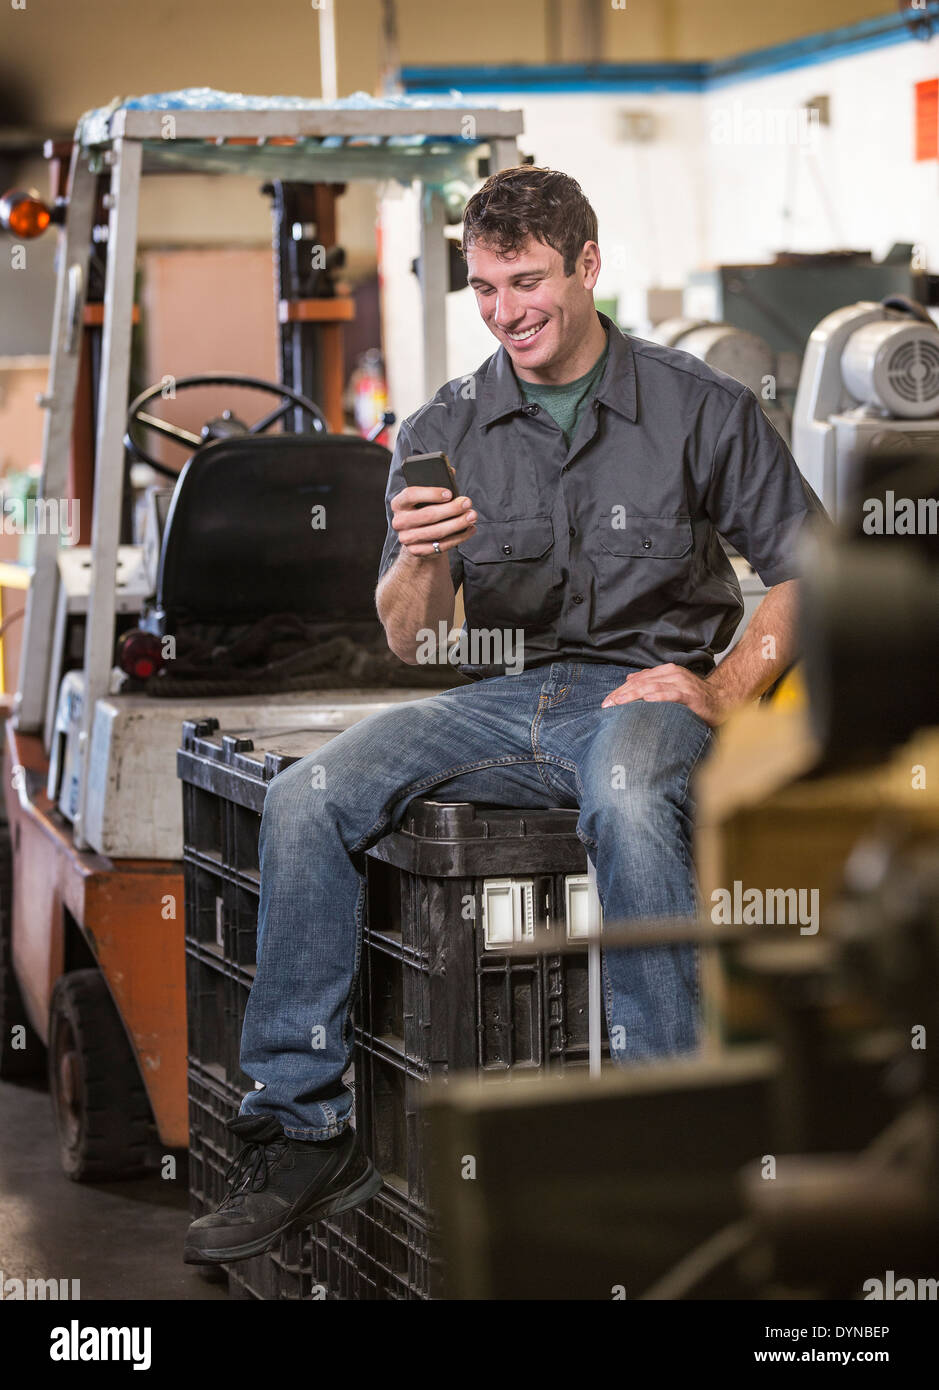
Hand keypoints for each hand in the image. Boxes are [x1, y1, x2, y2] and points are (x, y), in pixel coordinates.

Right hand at [391, 486, 476, 557]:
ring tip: (472, 516)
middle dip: (451, 509)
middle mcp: (399, 521)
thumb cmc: (425, 510)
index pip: (411, 495)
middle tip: (468, 503)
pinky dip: (459, 537)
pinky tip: (470, 529)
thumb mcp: (426, 496)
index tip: (450, 493)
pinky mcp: (418, 551)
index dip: (431, 493)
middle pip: (428, 515)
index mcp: (399, 503)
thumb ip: (436, 483)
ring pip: (436, 532)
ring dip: (458, 524)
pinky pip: (441, 546)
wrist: (418, 538)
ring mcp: (407, 538)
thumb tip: (451, 471)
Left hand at [600, 663, 731, 726]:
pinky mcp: (690, 695)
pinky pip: (672, 694)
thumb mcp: (670, 687)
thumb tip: (630, 678)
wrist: (723, 700)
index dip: (620, 690)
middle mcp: (672, 674)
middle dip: (622, 693)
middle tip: (607, 704)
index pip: (637, 680)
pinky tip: (647, 699)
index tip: (606, 702)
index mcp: (665, 672)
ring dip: (634, 694)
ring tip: (619, 702)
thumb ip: (651, 681)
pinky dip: (659, 696)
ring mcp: (681, 683)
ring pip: (652, 686)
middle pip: (641, 682)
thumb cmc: (695, 697)